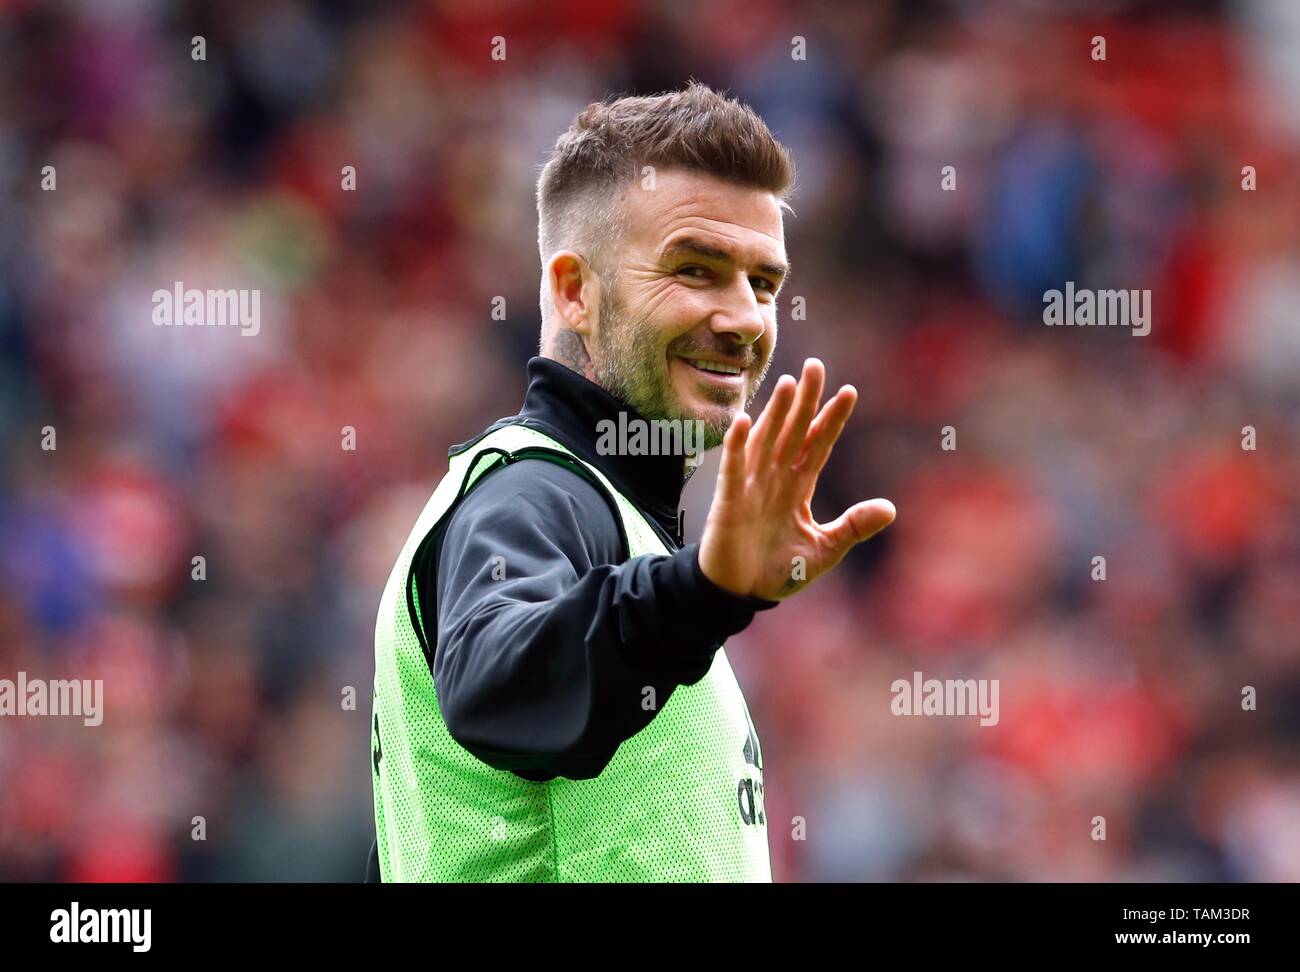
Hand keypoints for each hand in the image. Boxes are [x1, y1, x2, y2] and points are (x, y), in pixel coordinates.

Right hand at [698, 357, 894, 600]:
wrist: (740, 593)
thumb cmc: (778, 570)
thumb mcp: (824, 549)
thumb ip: (853, 527)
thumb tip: (891, 509)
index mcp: (797, 488)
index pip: (818, 446)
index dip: (831, 419)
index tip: (849, 392)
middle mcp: (775, 480)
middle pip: (793, 432)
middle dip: (805, 400)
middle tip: (816, 366)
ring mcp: (751, 488)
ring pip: (766, 442)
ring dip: (775, 413)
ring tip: (787, 383)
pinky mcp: (729, 502)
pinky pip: (734, 470)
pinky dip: (737, 446)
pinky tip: (743, 421)